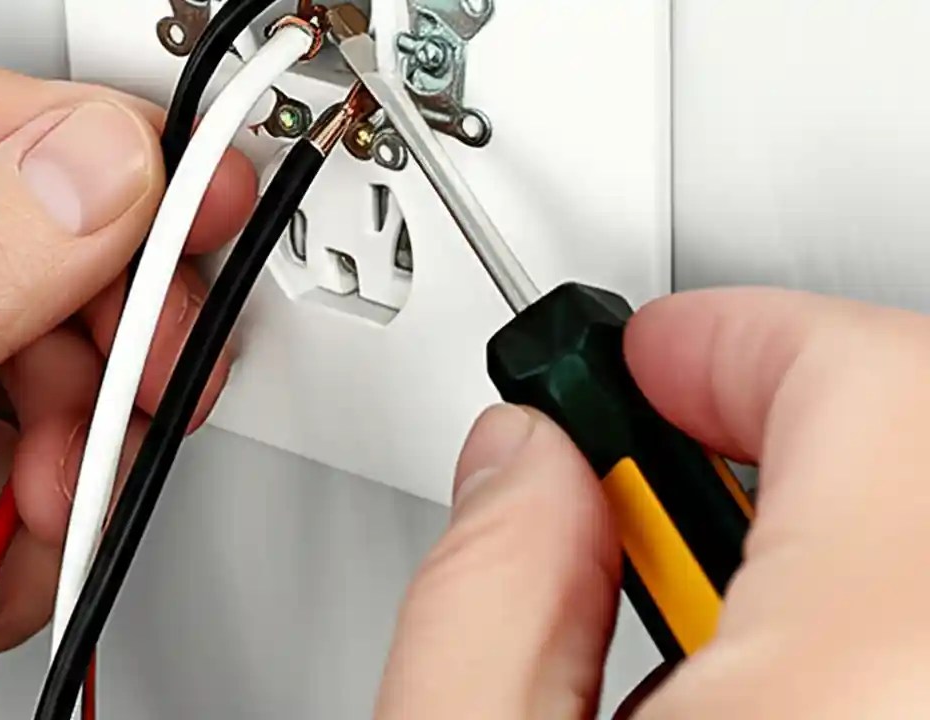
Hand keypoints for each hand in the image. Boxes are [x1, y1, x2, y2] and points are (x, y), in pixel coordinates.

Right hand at [378, 288, 929, 717]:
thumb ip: (484, 598)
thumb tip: (522, 466)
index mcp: (857, 693)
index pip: (869, 390)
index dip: (744, 338)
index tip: (658, 358)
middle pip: (921, 437)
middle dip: (790, 413)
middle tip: (673, 455)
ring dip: (836, 509)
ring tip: (711, 578)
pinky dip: (874, 606)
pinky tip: (775, 662)